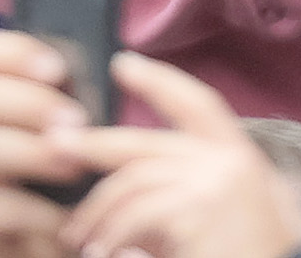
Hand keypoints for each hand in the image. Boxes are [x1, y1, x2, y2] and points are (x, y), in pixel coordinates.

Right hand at [0, 29, 87, 257]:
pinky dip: (31, 214)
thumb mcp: (86, 132)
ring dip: (30, 154)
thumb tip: (117, 64)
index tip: (58, 69)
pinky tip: (66, 218)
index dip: (12, 52)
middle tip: (78, 121)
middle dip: (31, 105)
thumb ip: (86, 97)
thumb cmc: (84, 177)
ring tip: (75, 167)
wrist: (69, 244)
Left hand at [60, 53, 300, 257]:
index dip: (159, 80)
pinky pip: (133, 216)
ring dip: (95, 212)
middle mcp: (230, 161)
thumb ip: (186, 191)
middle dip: (93, 143)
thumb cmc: (245, 254)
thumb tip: (126, 183)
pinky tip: (103, 254)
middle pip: (145, 143)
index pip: (196, 103)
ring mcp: (214, 184)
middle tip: (55, 144)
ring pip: (131, 181)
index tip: (123, 62)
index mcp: (239, 156)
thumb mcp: (222, 214)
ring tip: (75, 238)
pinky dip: (109, 237)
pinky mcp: (197, 212)